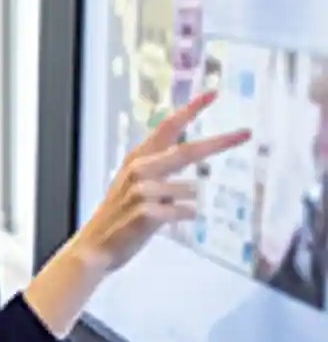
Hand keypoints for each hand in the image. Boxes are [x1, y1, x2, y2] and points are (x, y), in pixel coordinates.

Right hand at [71, 91, 250, 272]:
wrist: (94, 248)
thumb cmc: (119, 217)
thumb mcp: (135, 185)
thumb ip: (159, 168)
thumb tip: (190, 162)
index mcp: (137, 159)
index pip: (167, 127)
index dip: (190, 109)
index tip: (213, 93)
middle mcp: (139, 170)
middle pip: (188, 151)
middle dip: (220, 142)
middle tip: (247, 133)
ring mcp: (141, 191)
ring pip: (188, 190)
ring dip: (182, 203)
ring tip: (161, 213)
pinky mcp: (147, 213)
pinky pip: (185, 211)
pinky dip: (182, 217)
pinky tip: (165, 222)